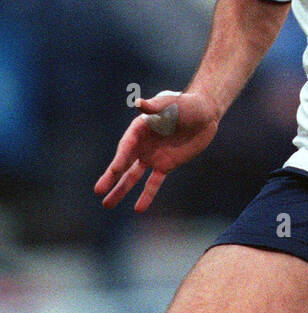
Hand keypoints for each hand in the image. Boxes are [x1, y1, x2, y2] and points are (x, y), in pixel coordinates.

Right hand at [94, 90, 219, 212]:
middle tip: (98, 191)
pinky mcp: (166, 165)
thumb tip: (139, 103)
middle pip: (123, 164)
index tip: (113, 172)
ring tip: (107, 204)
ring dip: (121, 190)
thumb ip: (155, 107)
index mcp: (139, 128)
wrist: (204, 114)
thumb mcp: (170, 104)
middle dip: (111, 178)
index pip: (126, 147)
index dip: (120, 159)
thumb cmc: (186, 104)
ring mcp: (152, 156)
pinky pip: (153, 183)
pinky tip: (138, 209)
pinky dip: (147, 195)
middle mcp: (142, 144)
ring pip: (133, 176)